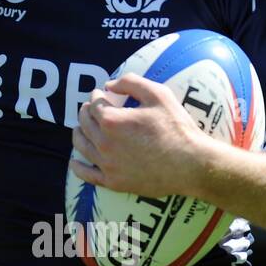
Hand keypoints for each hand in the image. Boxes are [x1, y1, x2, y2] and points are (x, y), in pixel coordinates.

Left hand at [68, 74, 214, 197]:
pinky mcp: (113, 182)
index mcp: (111, 121)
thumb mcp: (158, 94)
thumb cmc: (177, 128)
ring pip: (82, 146)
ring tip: (80, 129)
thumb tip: (109, 85)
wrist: (191, 164)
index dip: (95, 96)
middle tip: (89, 109)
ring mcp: (107, 164)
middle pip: (84, 124)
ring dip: (79, 133)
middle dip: (85, 112)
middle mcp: (104, 143)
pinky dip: (78, 167)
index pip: (94, 104)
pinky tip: (74, 162)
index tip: (98, 94)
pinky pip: (87, 175)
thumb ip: (131, 83)